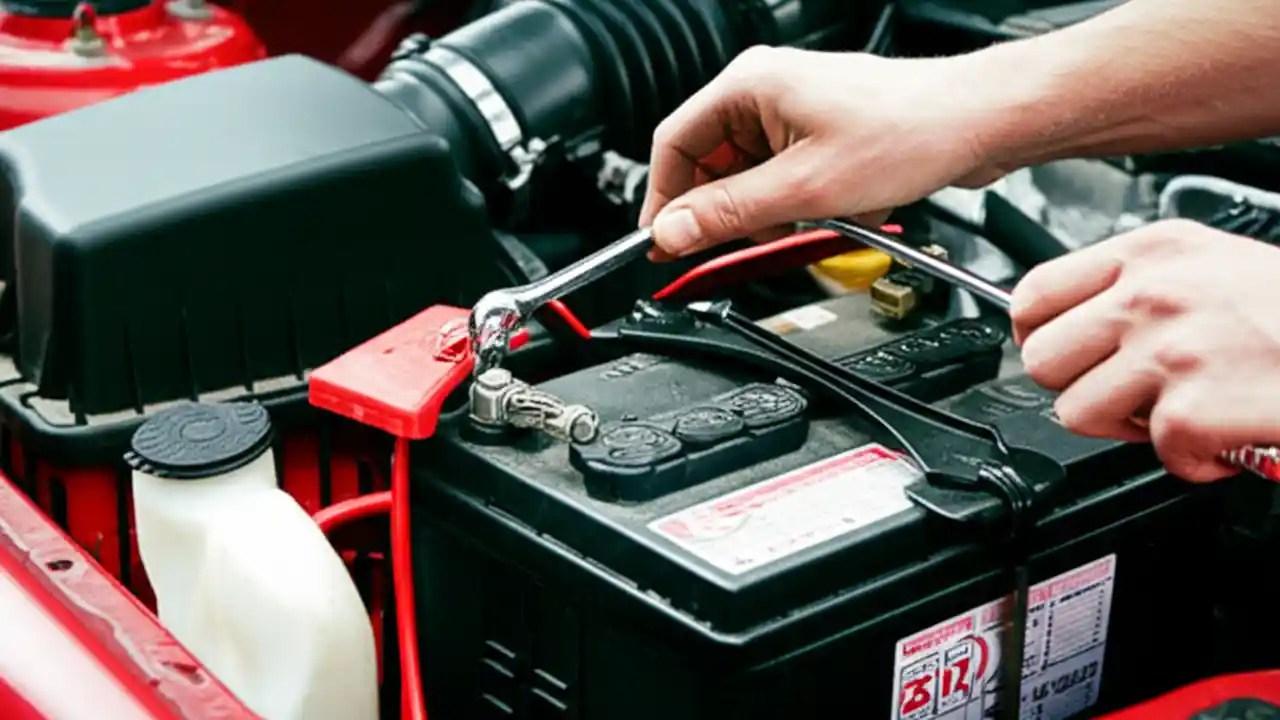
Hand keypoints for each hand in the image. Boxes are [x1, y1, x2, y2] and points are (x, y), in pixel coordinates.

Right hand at [638, 46, 1011, 258]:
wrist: (978, 123)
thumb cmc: (909, 131)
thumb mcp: (804, 189)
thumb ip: (728, 214)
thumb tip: (672, 232)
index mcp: (748, 85)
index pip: (673, 146)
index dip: (664, 202)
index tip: (664, 244)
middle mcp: (766, 93)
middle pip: (710, 166)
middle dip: (728, 212)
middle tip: (743, 245)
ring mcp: (794, 113)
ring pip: (749, 178)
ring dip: (771, 213)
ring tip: (809, 223)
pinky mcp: (821, 135)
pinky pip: (786, 179)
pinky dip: (802, 205)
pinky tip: (836, 211)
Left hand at [1011, 219, 1279, 481]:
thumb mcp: (1207, 264)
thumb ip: (1134, 286)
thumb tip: (1073, 322)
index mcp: (1147, 252)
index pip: (1031, 296)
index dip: (1039, 336)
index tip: (1065, 353)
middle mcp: (1148, 295)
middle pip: (1042, 361)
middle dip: (1080, 386)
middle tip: (1130, 391)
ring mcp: (1168, 351)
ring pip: (1077, 413)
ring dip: (1128, 426)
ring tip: (1182, 408)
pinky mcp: (1191, 408)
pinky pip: (1152, 452)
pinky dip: (1191, 458)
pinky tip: (1225, 431)